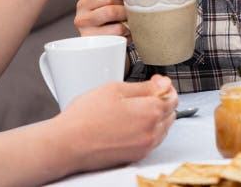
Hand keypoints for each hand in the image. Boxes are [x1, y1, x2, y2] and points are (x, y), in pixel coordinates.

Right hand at [59, 75, 177, 169]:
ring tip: (133, 109)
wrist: (68, 143)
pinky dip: (148, 130)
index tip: (154, 82)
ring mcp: (144, 147)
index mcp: (150, 112)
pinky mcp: (135, 157)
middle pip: (170, 113)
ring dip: (156, 116)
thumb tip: (163, 83)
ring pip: (163, 128)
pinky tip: (130, 124)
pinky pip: (152, 141)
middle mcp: (152, 133)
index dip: (165, 86)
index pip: (172, 97)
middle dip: (161, 101)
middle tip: (142, 94)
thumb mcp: (115, 89)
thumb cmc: (86, 116)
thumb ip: (145, 86)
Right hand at [74, 0, 129, 41]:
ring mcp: (89, 35)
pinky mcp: (98, 47)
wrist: (98, 43)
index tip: (123, 4)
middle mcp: (82, 19)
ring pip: (118, 28)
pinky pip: (119, 40)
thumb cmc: (103, 20)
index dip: (120, 0)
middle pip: (111, 12)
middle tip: (130, 15)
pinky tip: (125, 35)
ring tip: (128, 25)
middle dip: (125, 13)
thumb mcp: (104, 5)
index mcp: (83, 4)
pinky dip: (126, 36)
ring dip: (127, 26)